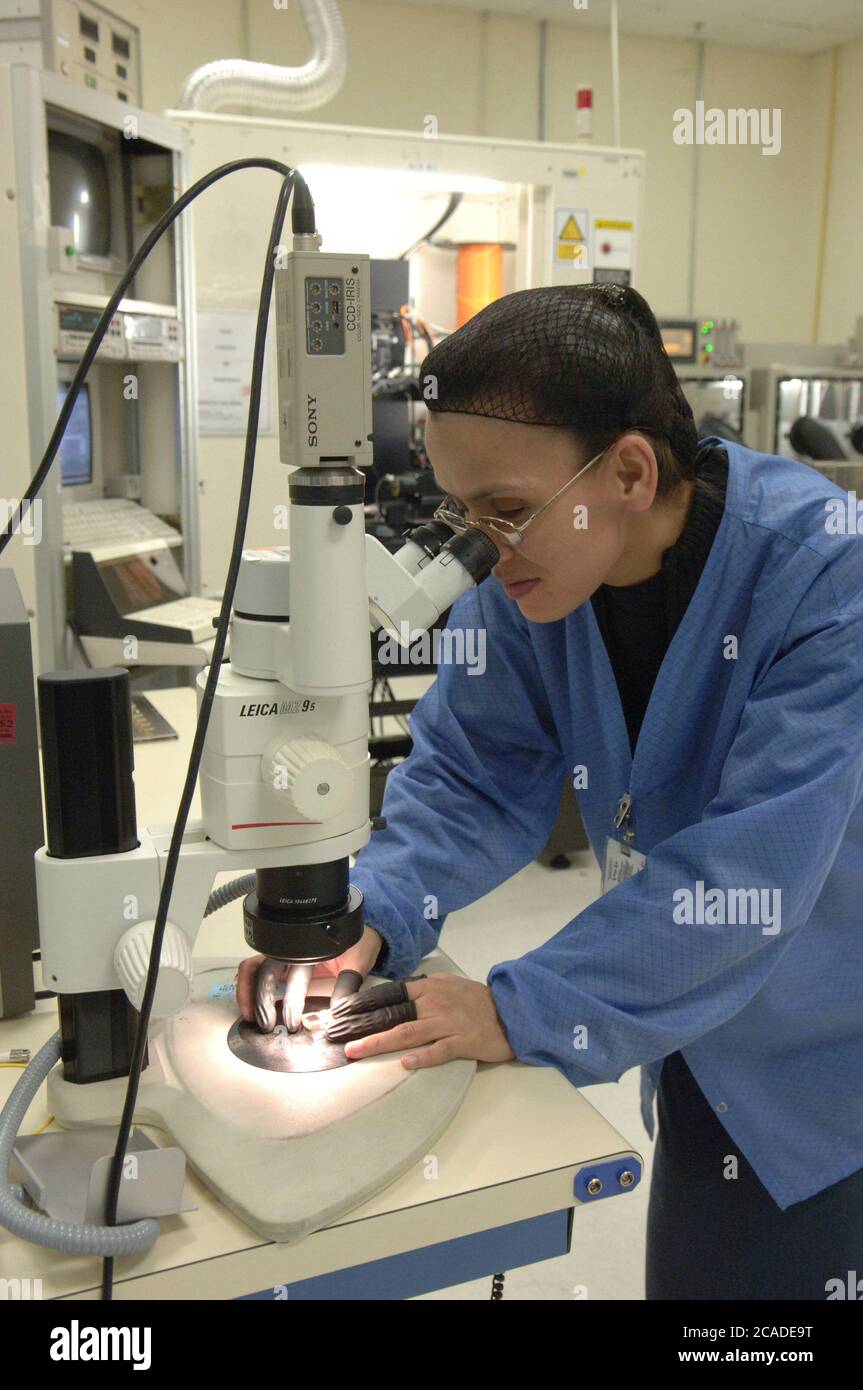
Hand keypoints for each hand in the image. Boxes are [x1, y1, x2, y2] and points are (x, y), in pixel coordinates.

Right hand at [236, 925, 383, 1025]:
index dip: (290, 999)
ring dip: (248, 991)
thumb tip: (335, 1015)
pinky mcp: (283, 962)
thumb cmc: (361, 943)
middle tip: (267, 1024)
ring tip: (249, 1016)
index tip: (293, 1022)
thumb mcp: (358, 962)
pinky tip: (249, 1004)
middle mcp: (292, 948)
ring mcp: (284, 953)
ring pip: (254, 967)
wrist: (366, 931)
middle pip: (265, 969)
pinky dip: (249, 986)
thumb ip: (347, 987)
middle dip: (261, 998)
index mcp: (311, 945)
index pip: (293, 973)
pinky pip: (258, 970)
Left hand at [342, 973, 515, 1069]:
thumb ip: (424, 988)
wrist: (513, 1010)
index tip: (338, 1014)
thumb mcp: (448, 985)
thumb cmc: (477, 1001)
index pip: (387, 995)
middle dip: (359, 1026)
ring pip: (408, 1032)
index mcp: (428, 988)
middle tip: (334, 1035)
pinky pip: (439, 1050)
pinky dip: (422, 1057)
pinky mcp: (463, 1041)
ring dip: (379, 1042)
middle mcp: (434, 1003)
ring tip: (355, 1051)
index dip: (361, 1005)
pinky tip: (405, 1063)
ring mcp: (448, 1022)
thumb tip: (398, 991)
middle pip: (391, 1015)